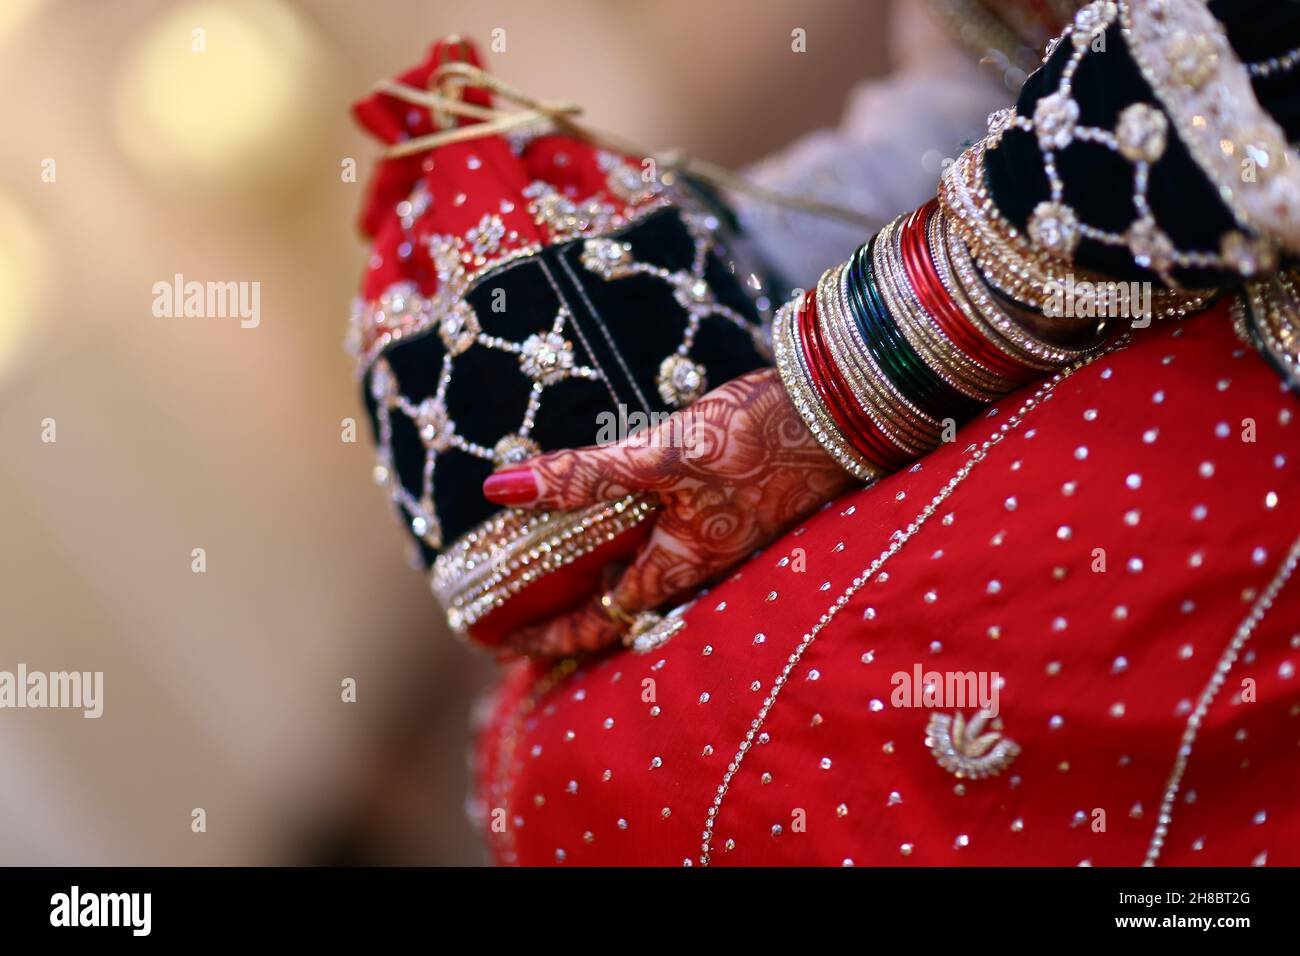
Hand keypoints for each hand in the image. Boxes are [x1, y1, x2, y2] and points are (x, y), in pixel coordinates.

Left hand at [482, 368, 857, 656]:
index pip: (600, 620)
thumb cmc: (757, 438)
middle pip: (621, 604)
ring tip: (553, 565)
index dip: (548, 636)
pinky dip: (628, 538)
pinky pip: (666, 538)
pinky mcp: (731, 505)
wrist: (843, 408)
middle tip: (514, 610)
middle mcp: (698, 562)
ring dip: (598, 575)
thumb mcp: (662, 455)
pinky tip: (615, 511)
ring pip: (645, 570)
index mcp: (680, 564)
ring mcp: (717, 535)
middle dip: (568, 612)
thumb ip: (586, 475)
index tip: (499, 645)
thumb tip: (500, 489)